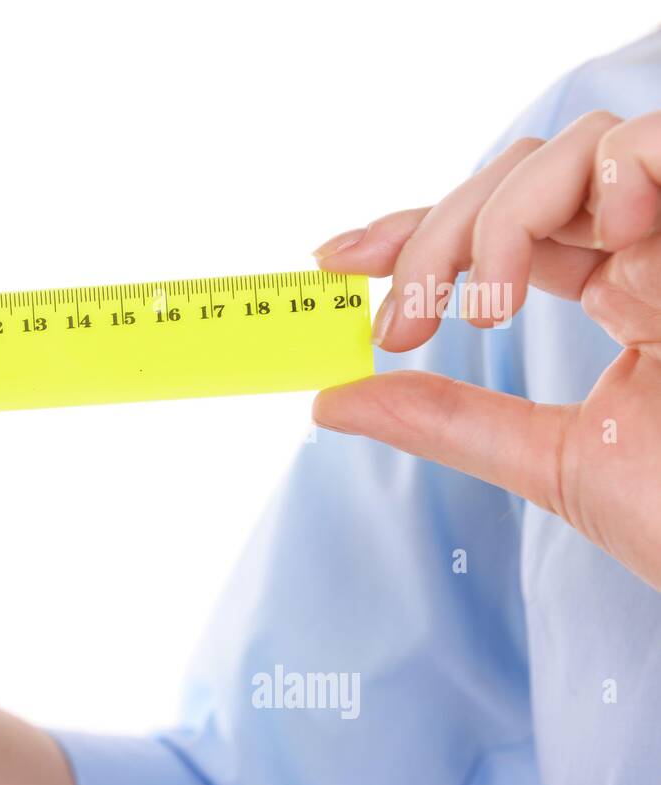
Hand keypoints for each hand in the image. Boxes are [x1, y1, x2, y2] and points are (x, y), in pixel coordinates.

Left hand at [309, 110, 660, 590]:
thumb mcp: (553, 462)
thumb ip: (449, 421)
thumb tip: (331, 398)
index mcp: (624, 293)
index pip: (505, 226)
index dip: (416, 229)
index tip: (334, 262)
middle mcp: (657, 252)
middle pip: (526, 177)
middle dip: (436, 234)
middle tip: (401, 323)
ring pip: (581, 147)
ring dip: (503, 215)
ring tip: (489, 312)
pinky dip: (616, 165)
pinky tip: (603, 232)